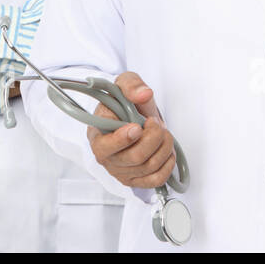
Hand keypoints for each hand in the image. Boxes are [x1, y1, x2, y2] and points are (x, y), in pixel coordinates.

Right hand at [87, 72, 176, 188]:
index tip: (138, 127)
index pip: (105, 146)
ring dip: (164, 147)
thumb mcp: (125, 83)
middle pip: (135, 157)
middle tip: (157, 123)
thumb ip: (131, 85)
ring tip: (163, 133)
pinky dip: (167, 164)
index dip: (124, 139)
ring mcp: (120, 170)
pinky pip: (156, 180)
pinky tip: (166, 151)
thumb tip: (143, 94)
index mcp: (97, 134)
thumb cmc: (125, 102)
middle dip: (154, 138)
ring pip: (149, 167)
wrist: (133, 115)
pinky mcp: (135, 180)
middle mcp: (106, 156)